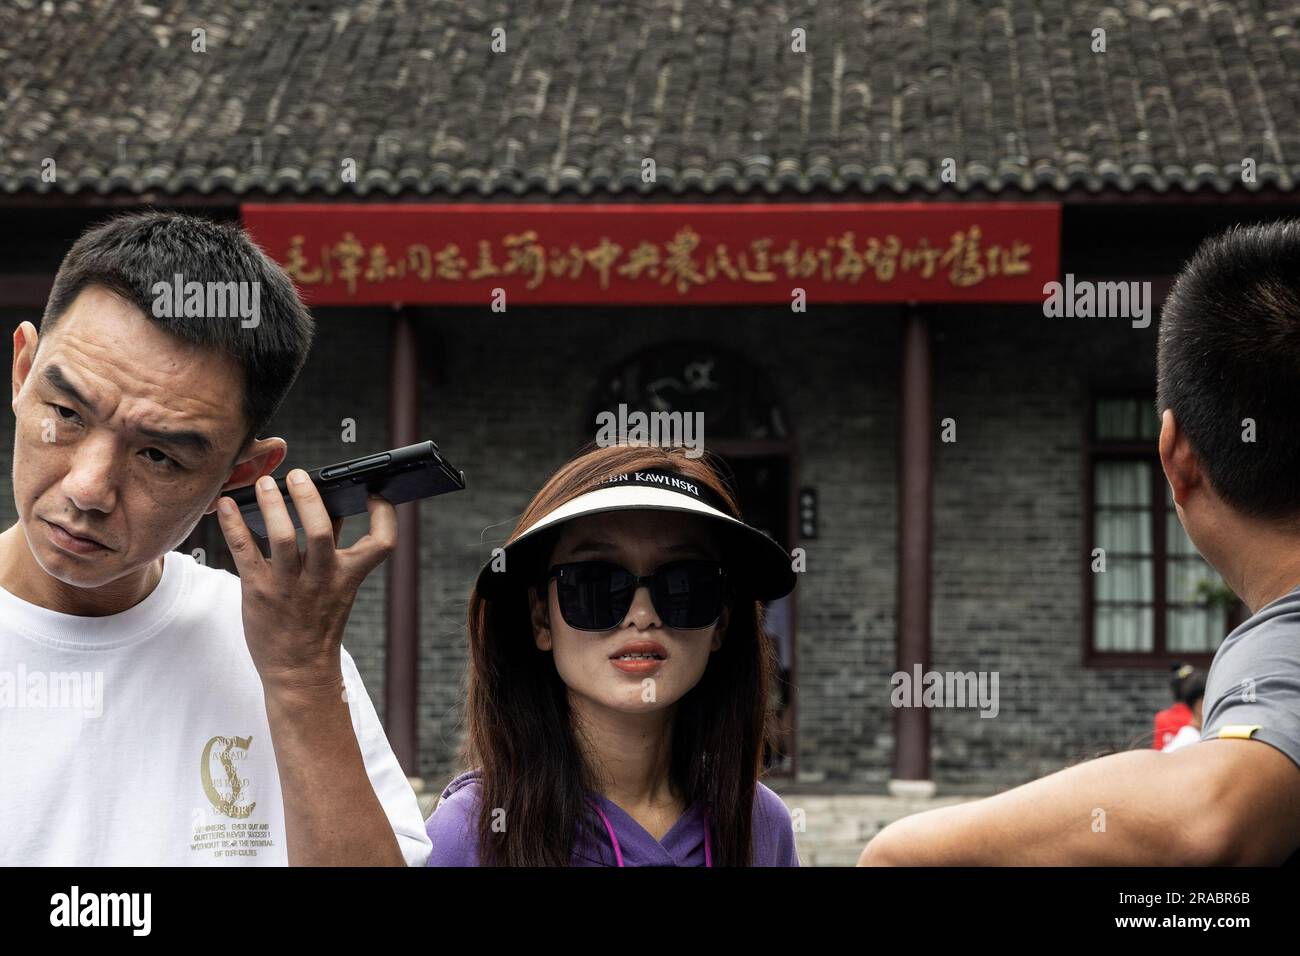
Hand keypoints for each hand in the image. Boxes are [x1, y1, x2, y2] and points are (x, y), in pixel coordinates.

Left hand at [216, 469, 396, 693]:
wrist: (298, 670)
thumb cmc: (318, 621)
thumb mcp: (337, 586)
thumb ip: (333, 547)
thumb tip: (329, 505)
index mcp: (348, 575)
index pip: (382, 543)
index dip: (385, 515)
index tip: (374, 495)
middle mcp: (322, 579)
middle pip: (320, 531)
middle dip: (308, 497)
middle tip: (297, 475)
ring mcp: (288, 587)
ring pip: (280, 538)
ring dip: (270, 505)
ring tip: (262, 483)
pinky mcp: (258, 593)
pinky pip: (244, 552)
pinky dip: (233, 524)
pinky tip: (225, 505)